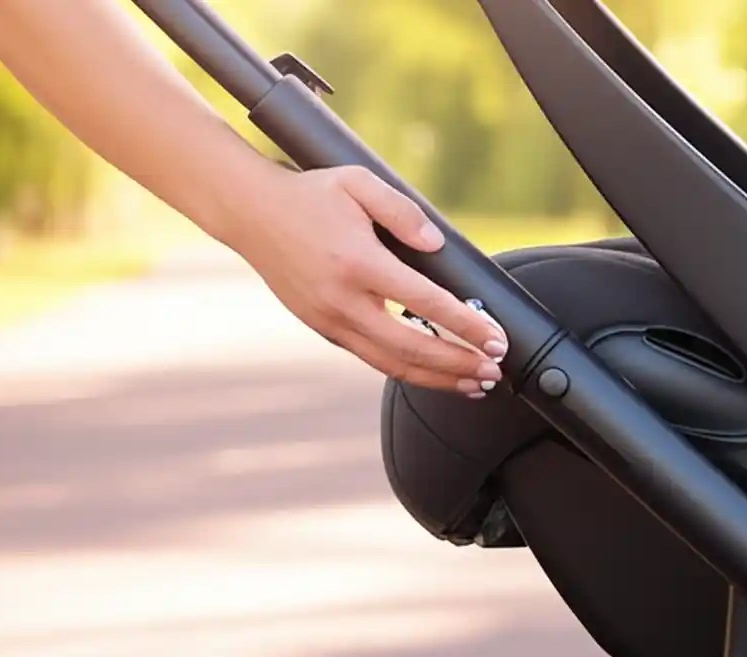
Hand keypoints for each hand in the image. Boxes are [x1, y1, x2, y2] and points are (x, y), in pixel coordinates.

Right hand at [227, 164, 507, 397]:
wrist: (251, 213)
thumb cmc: (309, 195)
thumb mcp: (358, 183)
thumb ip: (404, 212)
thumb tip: (437, 245)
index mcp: (359, 263)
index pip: (426, 304)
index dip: (466, 325)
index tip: (495, 338)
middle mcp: (344, 300)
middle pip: (412, 348)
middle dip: (458, 364)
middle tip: (493, 371)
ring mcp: (330, 320)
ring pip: (391, 364)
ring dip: (436, 378)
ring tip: (472, 383)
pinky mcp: (323, 328)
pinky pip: (371, 358)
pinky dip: (406, 370)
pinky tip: (432, 373)